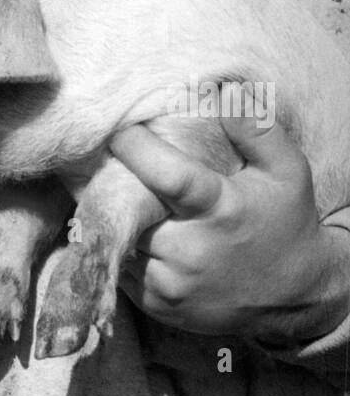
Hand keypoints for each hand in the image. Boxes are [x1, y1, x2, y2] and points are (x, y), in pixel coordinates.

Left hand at [109, 112, 349, 345]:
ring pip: (118, 240)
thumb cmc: (286, 221)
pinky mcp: (159, 306)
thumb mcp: (286, 170)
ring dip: (109, 214)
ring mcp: (172, 284)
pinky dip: (119, 244)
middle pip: (129, 210)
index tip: (114, 126)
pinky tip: (124, 222)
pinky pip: (121, 268)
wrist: (296, 296)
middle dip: (109, 180)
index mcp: (220, 210)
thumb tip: (223, 90)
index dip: (136, 149)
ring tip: (105, 185)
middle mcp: (191, 251)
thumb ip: (256, 128)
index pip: (168, 177)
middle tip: (98, 155)